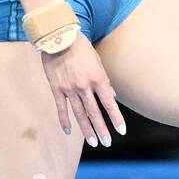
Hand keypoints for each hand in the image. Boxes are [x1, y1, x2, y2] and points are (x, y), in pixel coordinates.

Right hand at [41, 31, 126, 146]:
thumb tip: (111, 96)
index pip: (109, 104)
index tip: (122, 131)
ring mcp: (69, 88)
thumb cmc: (81, 46)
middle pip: (95, 113)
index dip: (116, 118)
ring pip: (79, 114)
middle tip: (107, 143)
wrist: (58, 35)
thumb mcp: (97, 61)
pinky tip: (68, 131)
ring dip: (87, 130)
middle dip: (102, 129)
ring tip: (93, 142)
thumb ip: (104, 80)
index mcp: (98, 78)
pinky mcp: (56, 88)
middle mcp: (84, 86)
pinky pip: (61, 108)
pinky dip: (64, 120)